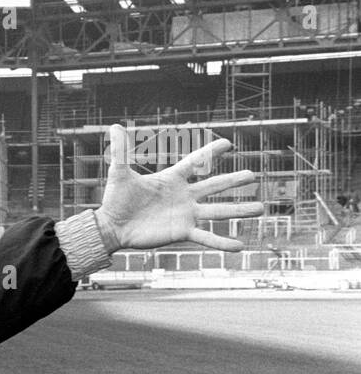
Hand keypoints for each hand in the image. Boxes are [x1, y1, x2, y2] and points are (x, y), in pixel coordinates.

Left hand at [94, 123, 264, 251]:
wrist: (112, 227)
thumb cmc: (116, 199)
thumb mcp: (120, 173)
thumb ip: (120, 150)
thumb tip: (114, 126)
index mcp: (172, 179)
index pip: (196, 162)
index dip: (211, 152)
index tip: (229, 143)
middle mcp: (184, 196)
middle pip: (214, 186)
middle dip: (234, 181)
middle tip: (253, 175)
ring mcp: (185, 215)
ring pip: (218, 211)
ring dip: (239, 210)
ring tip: (261, 208)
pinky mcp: (182, 232)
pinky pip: (206, 237)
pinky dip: (222, 242)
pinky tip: (240, 246)